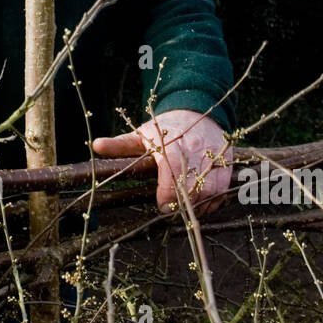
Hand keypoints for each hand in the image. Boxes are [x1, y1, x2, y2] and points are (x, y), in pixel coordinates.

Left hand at [92, 109, 232, 214]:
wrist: (196, 111)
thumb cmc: (164, 128)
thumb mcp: (141, 134)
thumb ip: (120, 144)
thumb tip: (96, 146)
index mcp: (172, 144)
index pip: (173, 174)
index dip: (168, 195)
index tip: (161, 206)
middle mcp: (195, 151)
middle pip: (192, 187)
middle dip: (182, 204)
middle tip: (171, 210)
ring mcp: (213, 157)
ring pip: (210, 190)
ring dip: (198, 206)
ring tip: (185, 210)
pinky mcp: (226, 163)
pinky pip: (222, 189)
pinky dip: (213, 202)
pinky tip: (200, 204)